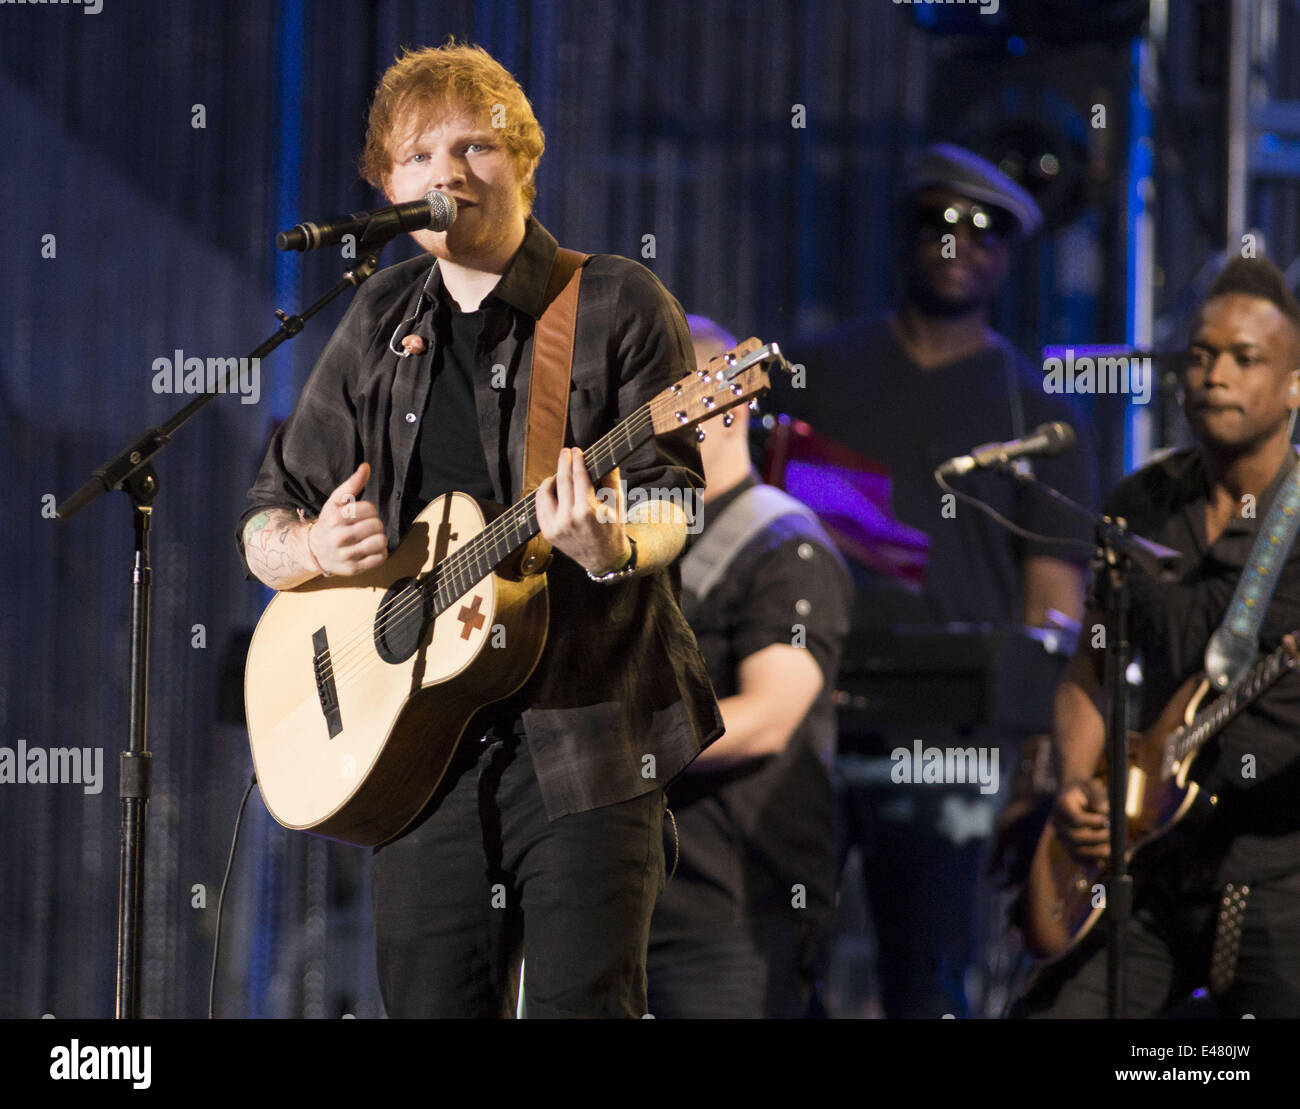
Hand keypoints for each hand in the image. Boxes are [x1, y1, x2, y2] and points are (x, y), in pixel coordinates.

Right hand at [308, 463, 386, 575]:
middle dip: (374, 524)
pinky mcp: (354, 569)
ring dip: (378, 538)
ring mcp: (346, 555)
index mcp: (335, 518)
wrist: (313, 550)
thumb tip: (366, 467)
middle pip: (376, 525)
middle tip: (365, 526)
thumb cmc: (329, 522)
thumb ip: (352, 484)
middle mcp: (340, 538)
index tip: (361, 514)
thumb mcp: (335, 502)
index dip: (369, 510)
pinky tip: (369, 549)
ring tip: (369, 537)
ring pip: (380, 542)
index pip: (369, 509)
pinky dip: (379, 553)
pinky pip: (380, 558)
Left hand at [534, 448, 629, 574]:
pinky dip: (543, 495)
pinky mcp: (548, 533)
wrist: (603, 559)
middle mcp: (569, 520)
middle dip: (564, 463)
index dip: (577, 461)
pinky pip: (540, 508)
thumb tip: (607, 459)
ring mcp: (556, 527)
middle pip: (562, 481)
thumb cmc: (613, 529)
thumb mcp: (617, 505)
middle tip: (565, 452)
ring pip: (545, 493)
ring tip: (558, 473)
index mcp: (588, 512)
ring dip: (551, 479)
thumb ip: (611, 480)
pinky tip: (551, 488)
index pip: (579, 478)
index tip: (576, 450)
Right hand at [1051, 778, 1110, 862]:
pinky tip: (1102, 862)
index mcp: (1062, 804)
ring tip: (1111, 849)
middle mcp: (1058, 821)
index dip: (1093, 823)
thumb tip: (1104, 810)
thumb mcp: (1092, 786)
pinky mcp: (1067, 844)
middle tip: (1111, 835)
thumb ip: (1098, 796)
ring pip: (1076, 851)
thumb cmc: (1086, 789)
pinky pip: (1077, 858)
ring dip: (1096, 853)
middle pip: (1075, 838)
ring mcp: (1061, 835)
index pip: (1076, 819)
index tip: (1107, 821)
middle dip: (1096, 839)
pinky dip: (1090, 862)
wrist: (1074, 794)